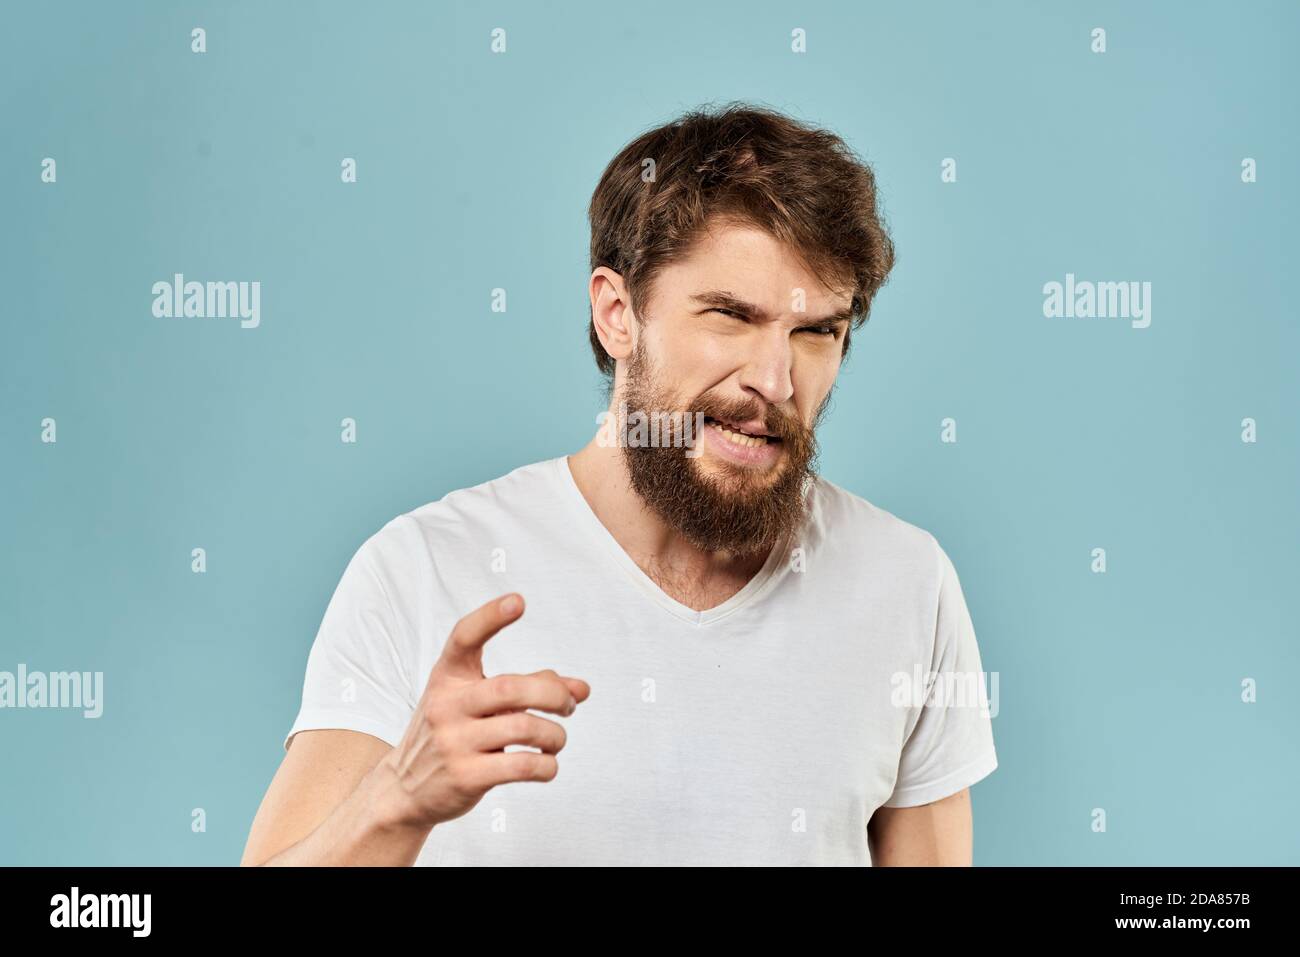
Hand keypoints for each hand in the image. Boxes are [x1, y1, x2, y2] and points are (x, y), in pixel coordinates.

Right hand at [379, 593, 589, 828]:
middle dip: (553, 695)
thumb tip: (581, 689)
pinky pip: (522, 767)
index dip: (490, 618)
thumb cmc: (451, 734)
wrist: (404, 789)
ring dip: (554, 735)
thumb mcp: (477, 702)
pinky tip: (546, 764)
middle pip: (510, 688)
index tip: (518, 601)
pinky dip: (546, 766)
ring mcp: (453, 742)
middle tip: (568, 706)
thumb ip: (528, 688)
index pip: (464, 638)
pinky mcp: (465, 777)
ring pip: (523, 728)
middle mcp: (446, 705)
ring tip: (556, 740)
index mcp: (448, 677)